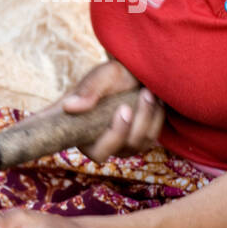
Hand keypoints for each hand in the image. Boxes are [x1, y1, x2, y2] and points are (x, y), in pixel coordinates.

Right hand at [35, 58, 164, 162]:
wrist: (129, 74)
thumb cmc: (110, 77)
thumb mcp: (100, 77)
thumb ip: (88, 91)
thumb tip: (69, 106)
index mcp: (85, 135)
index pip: (98, 153)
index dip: (113, 137)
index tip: (124, 109)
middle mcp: (105, 146)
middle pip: (123, 149)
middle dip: (137, 123)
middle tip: (144, 93)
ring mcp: (124, 146)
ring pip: (140, 143)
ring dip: (149, 117)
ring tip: (148, 92)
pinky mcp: (140, 141)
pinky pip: (152, 137)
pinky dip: (157, 118)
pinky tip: (156, 100)